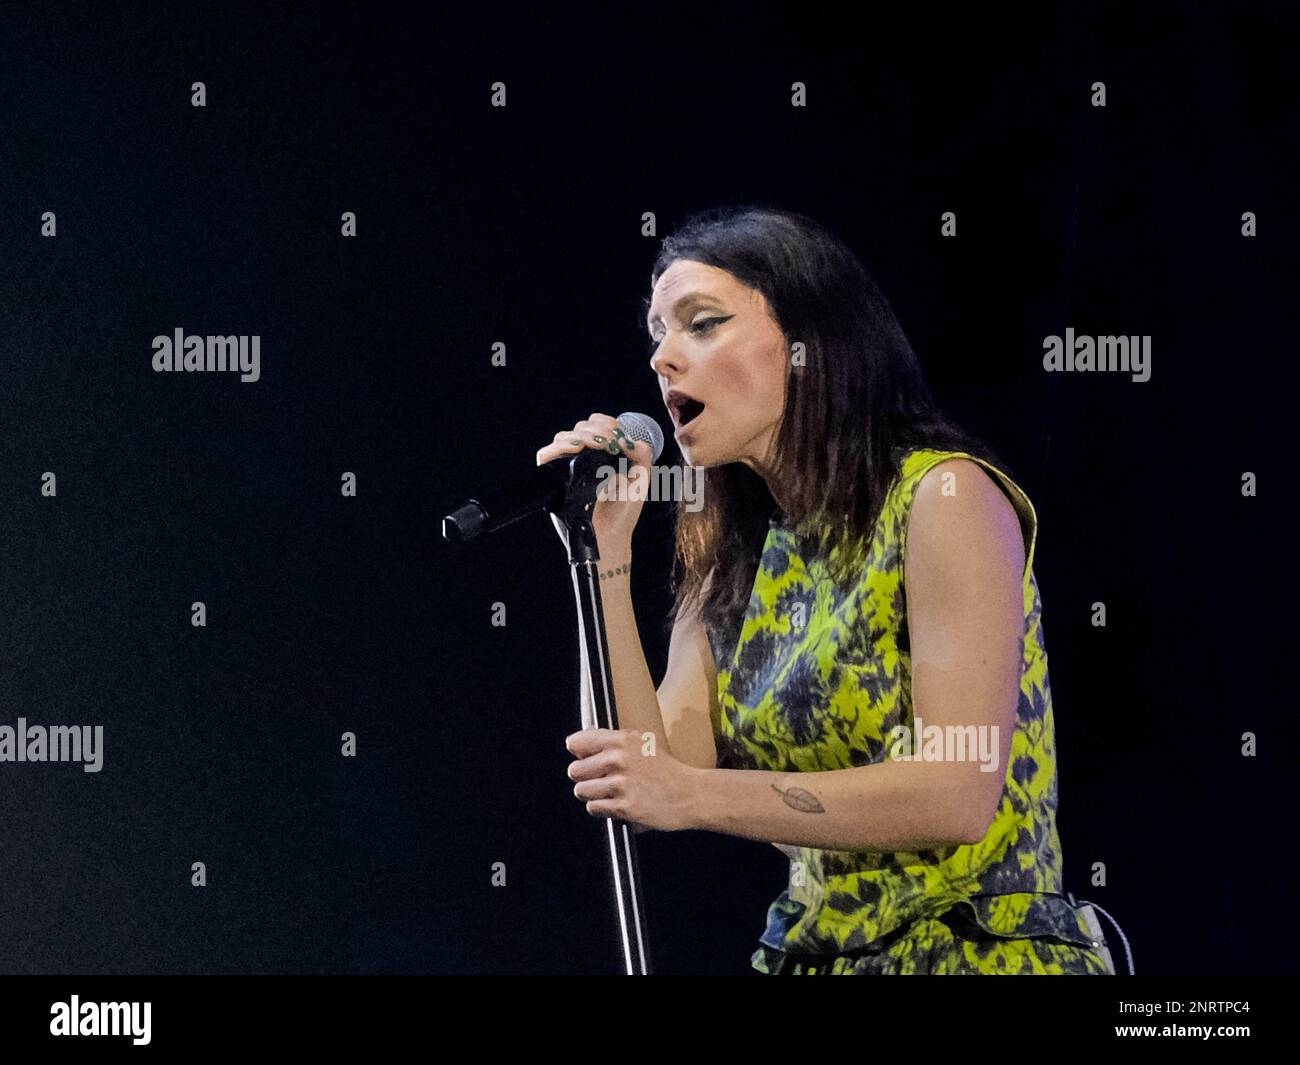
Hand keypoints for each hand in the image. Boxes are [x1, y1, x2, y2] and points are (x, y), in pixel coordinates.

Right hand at [536, 413, 652, 552]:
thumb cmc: (624, 511)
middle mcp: (581, 458)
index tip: (618, 433)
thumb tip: (634, 440)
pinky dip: (558, 447)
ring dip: (581, 435)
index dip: (605, 423)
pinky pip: (546, 455)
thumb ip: (642, 457)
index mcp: (600, 454)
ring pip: (563, 437)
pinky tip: (576, 449)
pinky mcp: (553, 479)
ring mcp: (566, 468)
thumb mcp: (640, 480)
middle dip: (596, 429)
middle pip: (579, 428)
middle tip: (610, 442)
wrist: (610, 536)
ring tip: (597, 445)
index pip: (596, 425)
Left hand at [565, 728, 698, 831]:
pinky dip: (603, 809)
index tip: (585, 759)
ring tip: (612, 793)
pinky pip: (594, 808)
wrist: (692, 794)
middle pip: (575, 771)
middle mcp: (618, 759)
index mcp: (621, 740)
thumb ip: (611, 739)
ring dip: (593, 795)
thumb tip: (583, 736)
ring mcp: (620, 784)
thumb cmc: (667, 770)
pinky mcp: (624, 807)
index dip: (579, 753)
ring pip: (581, 791)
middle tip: (602, 780)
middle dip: (585, 777)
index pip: (576, 743)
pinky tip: (618, 804)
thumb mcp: (641, 742)